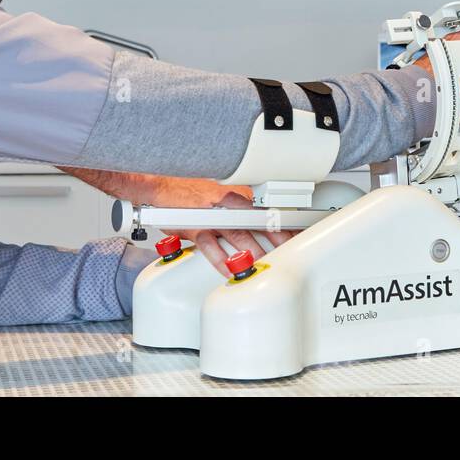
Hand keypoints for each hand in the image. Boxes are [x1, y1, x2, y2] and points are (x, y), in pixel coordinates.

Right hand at [156, 183, 295, 275]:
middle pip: (258, 223)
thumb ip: (241, 213)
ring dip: (252, 253)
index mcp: (236, 198)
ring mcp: (211, 216)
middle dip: (276, 240)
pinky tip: (230, 271)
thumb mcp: (221, 200)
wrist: (162, 188)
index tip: (296, 239)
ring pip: (238, 235)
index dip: (283, 226)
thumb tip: (262, 227)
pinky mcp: (194, 227)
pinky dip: (221, 260)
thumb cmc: (192, 196)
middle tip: (289, 256)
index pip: (266, 212)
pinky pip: (210, 246)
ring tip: (264, 268)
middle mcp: (227, 205)